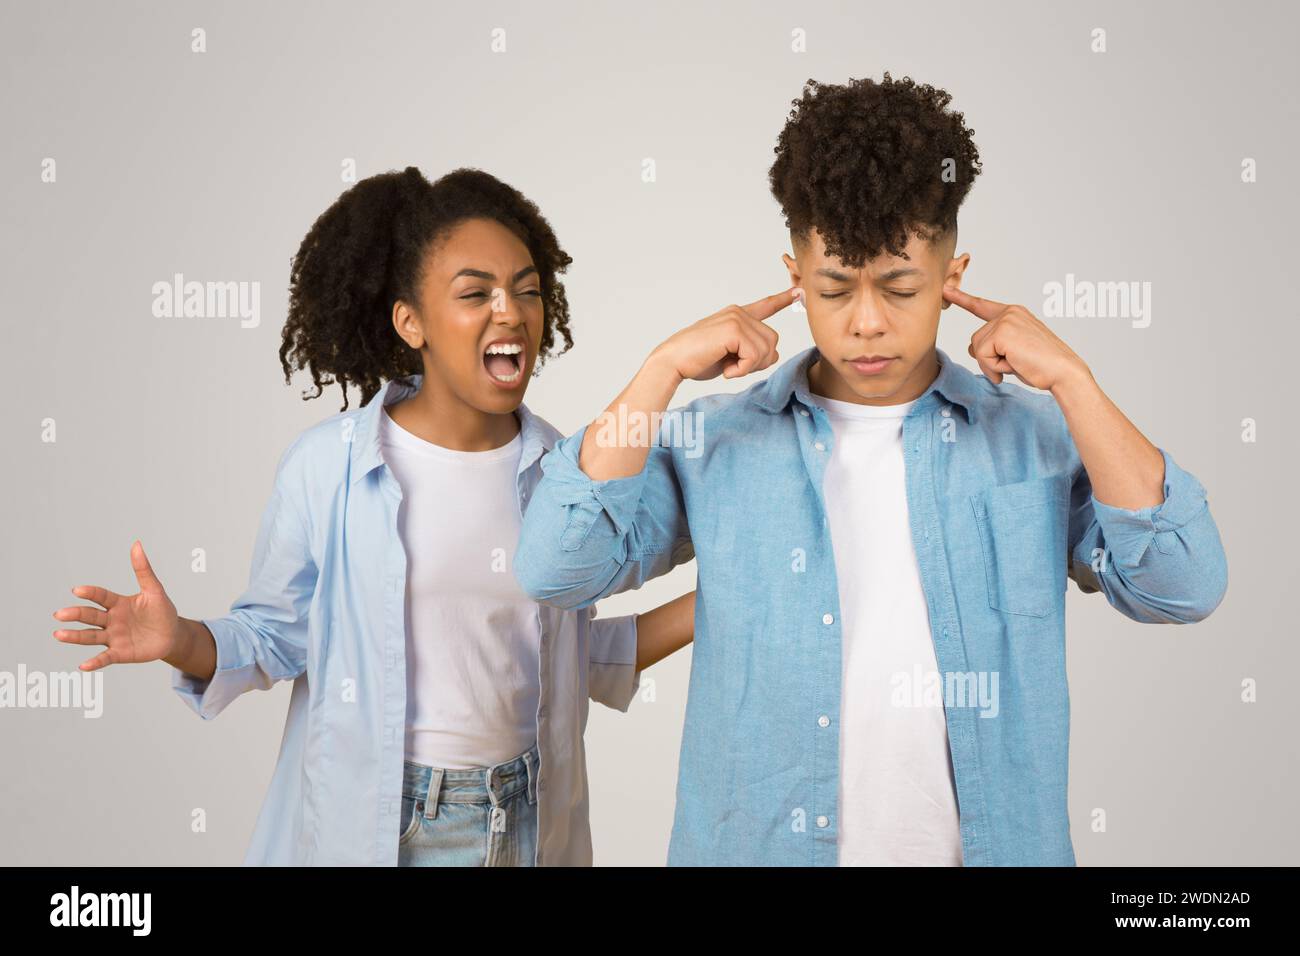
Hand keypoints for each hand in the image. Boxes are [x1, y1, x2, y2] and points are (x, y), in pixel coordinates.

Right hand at [52, 540, 180, 671]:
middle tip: (60, 614)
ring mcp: (114, 637)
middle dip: (76, 615)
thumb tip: (137, 544)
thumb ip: (143, 570)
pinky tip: (83, 665)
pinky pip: (105, 657)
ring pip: (91, 636)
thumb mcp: (155, 590)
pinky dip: (95, 662)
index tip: (77, 590)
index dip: (90, 593)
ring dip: (75, 636)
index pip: (101, 597)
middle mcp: (111, 620)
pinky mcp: (120, 653)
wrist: (173, 635)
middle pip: (90, 616)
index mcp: (119, 603)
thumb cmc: (162, 611)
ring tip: (59, 635)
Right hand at [650, 287, 797, 382]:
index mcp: (736, 316)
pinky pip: (754, 356)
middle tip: (735, 367)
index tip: (799, 291)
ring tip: (728, 367)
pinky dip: (742, 369)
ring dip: (749, 367)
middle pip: (773, 341)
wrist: (673, 362)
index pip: (765, 306)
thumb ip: (751, 351)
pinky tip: (726, 370)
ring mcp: (736, 318)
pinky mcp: (734, 329)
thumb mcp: (731, 356)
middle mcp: (738, 313)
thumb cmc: (696, 360)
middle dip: (758, 361)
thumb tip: (773, 354)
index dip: (783, 299)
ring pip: (766, 349)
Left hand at [942, 283, 1090, 390]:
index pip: (981, 306)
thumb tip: (971, 348)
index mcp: (1013, 314)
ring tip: (1017, 363)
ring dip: (993, 364)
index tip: (945, 290)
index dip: (961, 298)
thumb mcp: (1012, 352)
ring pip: (977, 349)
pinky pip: (982, 355)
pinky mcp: (1002, 332)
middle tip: (1015, 363)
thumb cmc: (1041, 365)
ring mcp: (1005, 320)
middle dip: (989, 359)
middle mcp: (1008, 312)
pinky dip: (994, 367)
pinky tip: (1014, 365)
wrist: (1062, 371)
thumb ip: (993, 345)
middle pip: (976, 340)